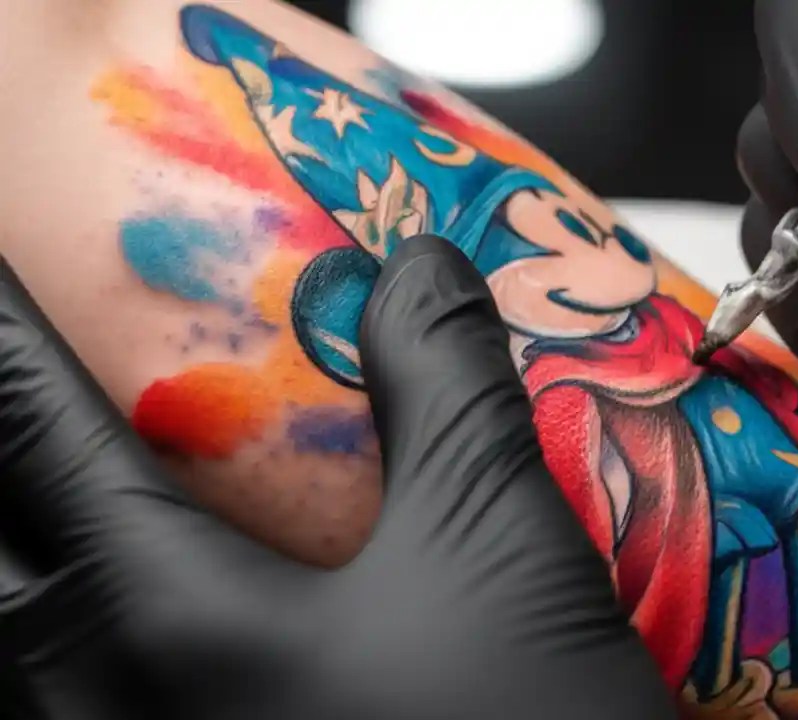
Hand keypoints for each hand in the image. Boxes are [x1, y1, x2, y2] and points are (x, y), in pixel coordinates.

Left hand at [0, 236, 675, 718]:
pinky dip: (72, 626)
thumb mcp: (500, 554)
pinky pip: (72, 690)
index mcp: (155, 622)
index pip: (21, 421)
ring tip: (73, 488)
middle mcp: (94, 710)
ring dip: (26, 541)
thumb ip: (446, 388)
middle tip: (30, 379)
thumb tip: (422, 264)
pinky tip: (136, 612)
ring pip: (17, 632)